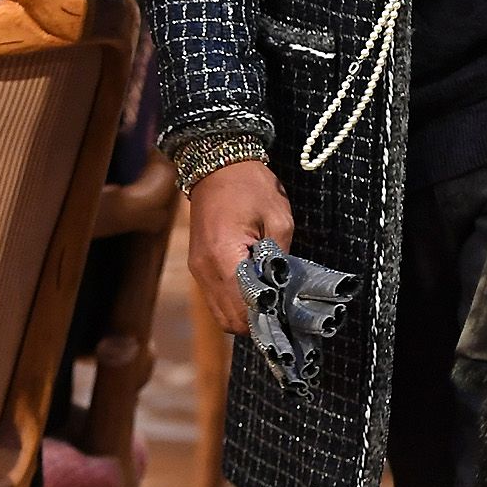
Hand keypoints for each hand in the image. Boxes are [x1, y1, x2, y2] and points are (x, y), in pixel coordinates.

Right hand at [187, 158, 294, 334]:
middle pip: (230, 320)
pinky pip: (217, 299)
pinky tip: (256, 293)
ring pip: (221, 314)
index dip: (266, 319)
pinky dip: (235, 303)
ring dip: (245, 315)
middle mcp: (205, 270)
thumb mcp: (279, 218)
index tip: (288, 318)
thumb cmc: (251, 187)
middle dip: (257, 322)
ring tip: (271, 305)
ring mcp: (198, 270)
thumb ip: (281, 258)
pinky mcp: (199, 267)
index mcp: (224, 256)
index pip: (243, 309)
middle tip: (283, 314)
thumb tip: (284, 289)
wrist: (217, 164)